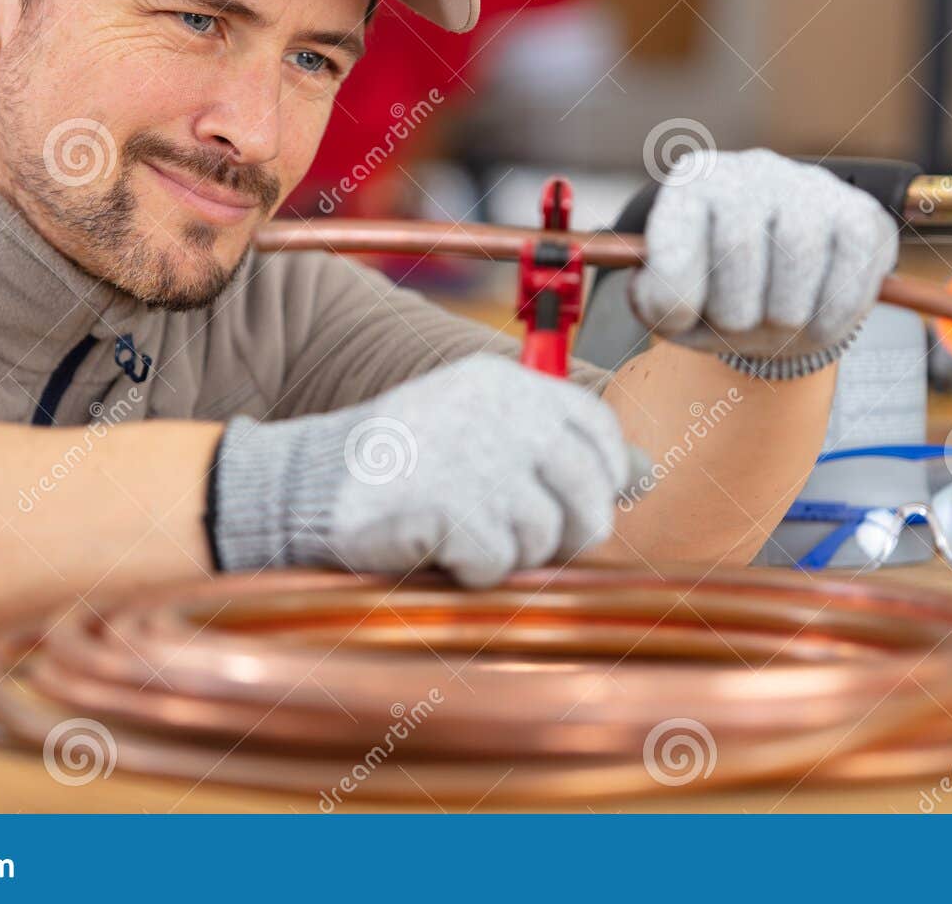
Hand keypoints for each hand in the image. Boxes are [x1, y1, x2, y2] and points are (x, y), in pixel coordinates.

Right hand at [209, 355, 645, 586]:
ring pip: (546, 536)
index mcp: (507, 381)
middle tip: (525, 543)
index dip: (604, 476)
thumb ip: (556, 447)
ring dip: (510, 553)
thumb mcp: (480, 430)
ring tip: (463, 535)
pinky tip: (439, 550)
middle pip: (589, 492)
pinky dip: (473, 571)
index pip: (599, 428)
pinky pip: (497, 563)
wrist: (306, 482)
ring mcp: (478, 456)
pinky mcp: (453, 504)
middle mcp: (501, 409)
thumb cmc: (400, 462)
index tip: (578, 503)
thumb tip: (645, 475)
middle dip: (568, 532)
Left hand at [629, 148, 897, 369]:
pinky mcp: (859, 212)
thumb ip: (656, 303)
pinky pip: (852, 266)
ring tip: (776, 323)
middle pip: (739, 251)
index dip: (674, 294)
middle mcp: (751, 170)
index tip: (679, 320)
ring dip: (784, 318)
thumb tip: (667, 305)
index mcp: (695, 182)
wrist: (784, 281)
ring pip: (798, 258)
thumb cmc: (719, 288)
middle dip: (735, 313)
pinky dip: (833, 313)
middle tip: (738, 326)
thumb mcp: (674, 299)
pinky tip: (818, 323)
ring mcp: (809, 186)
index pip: (675, 238)